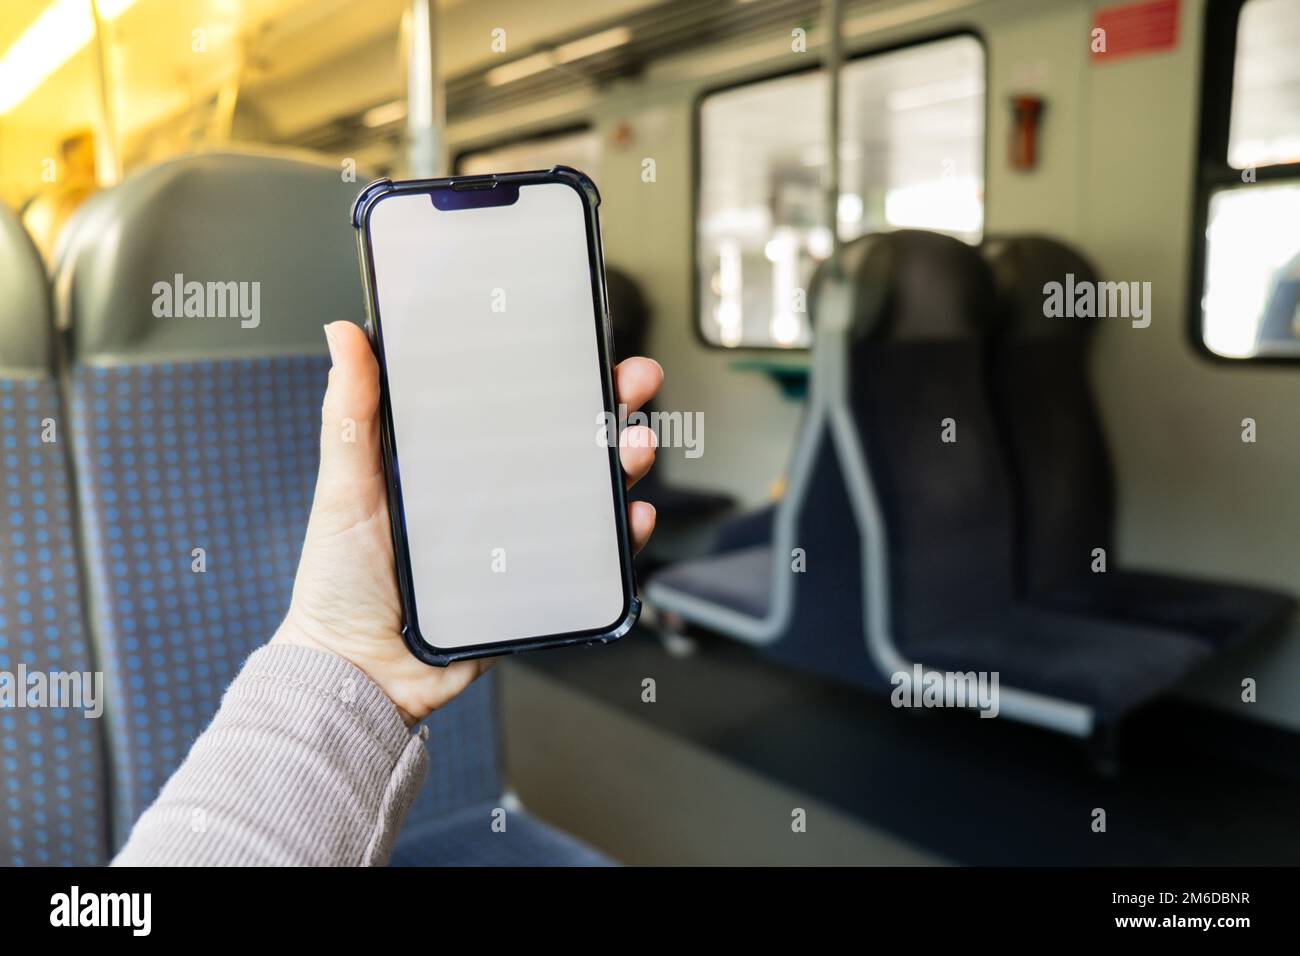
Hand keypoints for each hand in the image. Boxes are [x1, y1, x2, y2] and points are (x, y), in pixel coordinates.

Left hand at [272, 320, 661, 724]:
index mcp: (452, 460)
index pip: (514, 401)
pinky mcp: (539, 583)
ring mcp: (521, 538)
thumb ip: (351, 414)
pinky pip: (594, 557)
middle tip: (634, 381)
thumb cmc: (339, 583)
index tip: (581, 337)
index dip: (552, 368)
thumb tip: (344, 335)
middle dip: (609, 404)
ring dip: (625, 461)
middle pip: (565, 438)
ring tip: (636, 446)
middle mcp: (493, 494)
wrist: (358, 675)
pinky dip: (623, 535)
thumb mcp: (343, 487)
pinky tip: (634, 517)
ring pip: (589, 491)